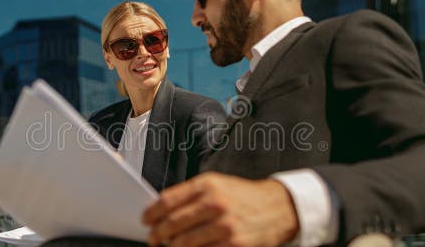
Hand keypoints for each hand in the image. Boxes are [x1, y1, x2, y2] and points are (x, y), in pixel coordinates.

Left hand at [142, 172, 298, 246]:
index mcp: (208, 185)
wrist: (278, 208)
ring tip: (171, 245)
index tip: (146, 220)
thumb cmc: (245, 197)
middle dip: (158, 234)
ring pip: (183, 243)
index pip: (167, 201)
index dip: (152, 213)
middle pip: (172, 224)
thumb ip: (190, 195)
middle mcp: (215, 204)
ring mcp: (224, 227)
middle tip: (154, 238)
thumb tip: (161, 210)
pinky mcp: (233, 246)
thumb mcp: (218, 184)